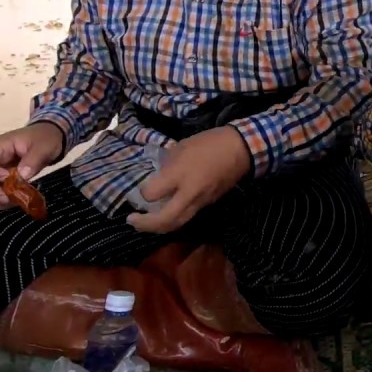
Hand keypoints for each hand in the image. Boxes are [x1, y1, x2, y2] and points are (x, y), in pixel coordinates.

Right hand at [0, 123, 63, 207]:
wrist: (49, 136)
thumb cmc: (44, 139)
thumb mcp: (43, 147)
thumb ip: (33, 160)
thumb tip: (21, 176)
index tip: (10, 179)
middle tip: (11, 197)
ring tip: (15, 200)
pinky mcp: (2, 178)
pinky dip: (2, 200)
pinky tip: (15, 201)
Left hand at [126, 126, 250, 233]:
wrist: (240, 150)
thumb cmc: (208, 143)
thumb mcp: (181, 146)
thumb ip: (166, 164)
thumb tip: (157, 176)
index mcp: (179, 174)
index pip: (152, 194)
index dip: (142, 193)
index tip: (140, 188)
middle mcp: (188, 193)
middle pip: (164, 220)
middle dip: (145, 224)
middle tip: (131, 221)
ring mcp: (200, 202)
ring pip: (176, 224)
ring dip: (158, 228)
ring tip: (145, 224)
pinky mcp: (207, 205)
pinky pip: (186, 217)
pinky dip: (172, 221)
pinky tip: (165, 215)